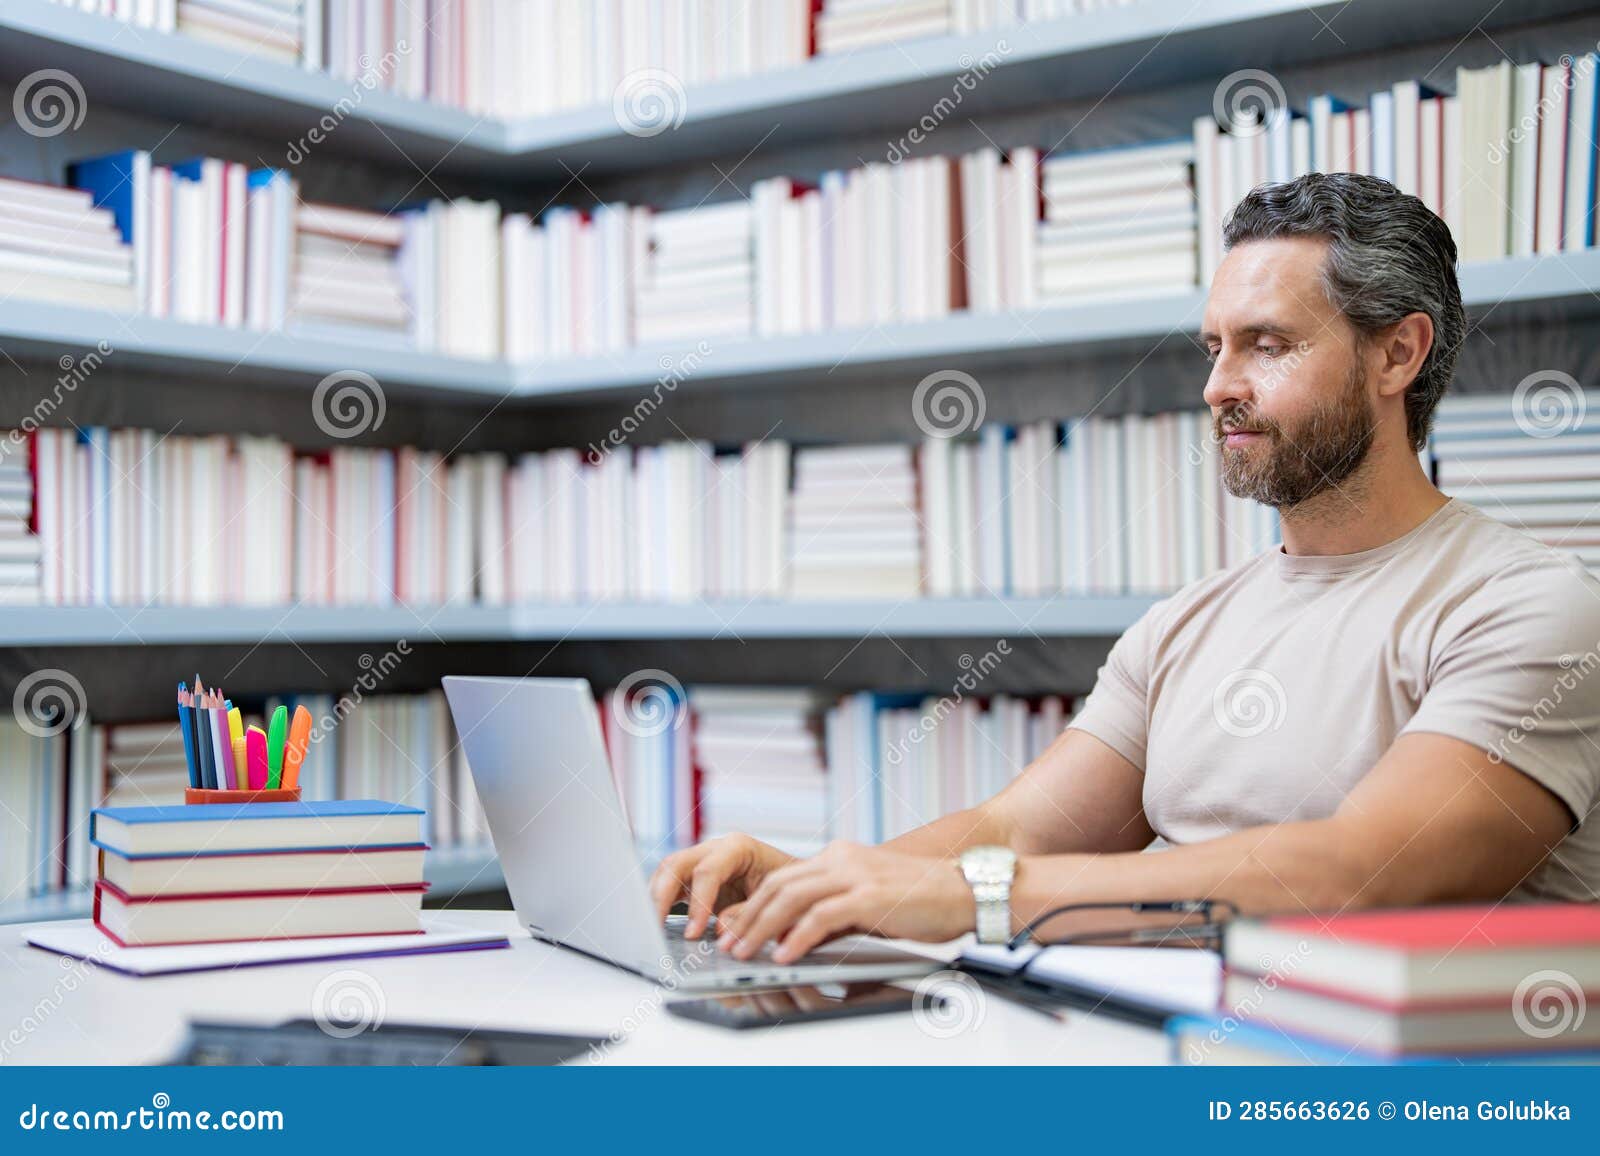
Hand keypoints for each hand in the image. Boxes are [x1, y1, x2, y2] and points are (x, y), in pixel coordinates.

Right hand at [649, 833, 796, 937]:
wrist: (794, 884)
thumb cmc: (790, 889)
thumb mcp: (776, 900)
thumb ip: (748, 913)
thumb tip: (721, 929)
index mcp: (738, 847)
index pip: (707, 870)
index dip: (698, 902)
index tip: (694, 933)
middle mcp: (714, 850)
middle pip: (675, 865)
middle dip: (660, 897)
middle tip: (653, 928)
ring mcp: (701, 862)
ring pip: (665, 874)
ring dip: (653, 900)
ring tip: (648, 930)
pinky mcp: (693, 880)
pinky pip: (668, 887)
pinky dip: (658, 905)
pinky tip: (655, 927)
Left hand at [719, 841, 976, 962]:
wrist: (968, 891)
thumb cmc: (925, 900)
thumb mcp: (869, 901)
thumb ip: (835, 913)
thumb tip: (798, 937)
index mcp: (840, 856)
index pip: (783, 878)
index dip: (754, 905)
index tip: (734, 928)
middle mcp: (843, 859)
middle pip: (779, 885)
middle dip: (748, 917)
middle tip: (728, 943)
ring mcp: (856, 874)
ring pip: (792, 898)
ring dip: (763, 928)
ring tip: (745, 952)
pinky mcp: (870, 895)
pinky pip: (822, 917)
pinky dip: (798, 937)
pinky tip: (784, 956)